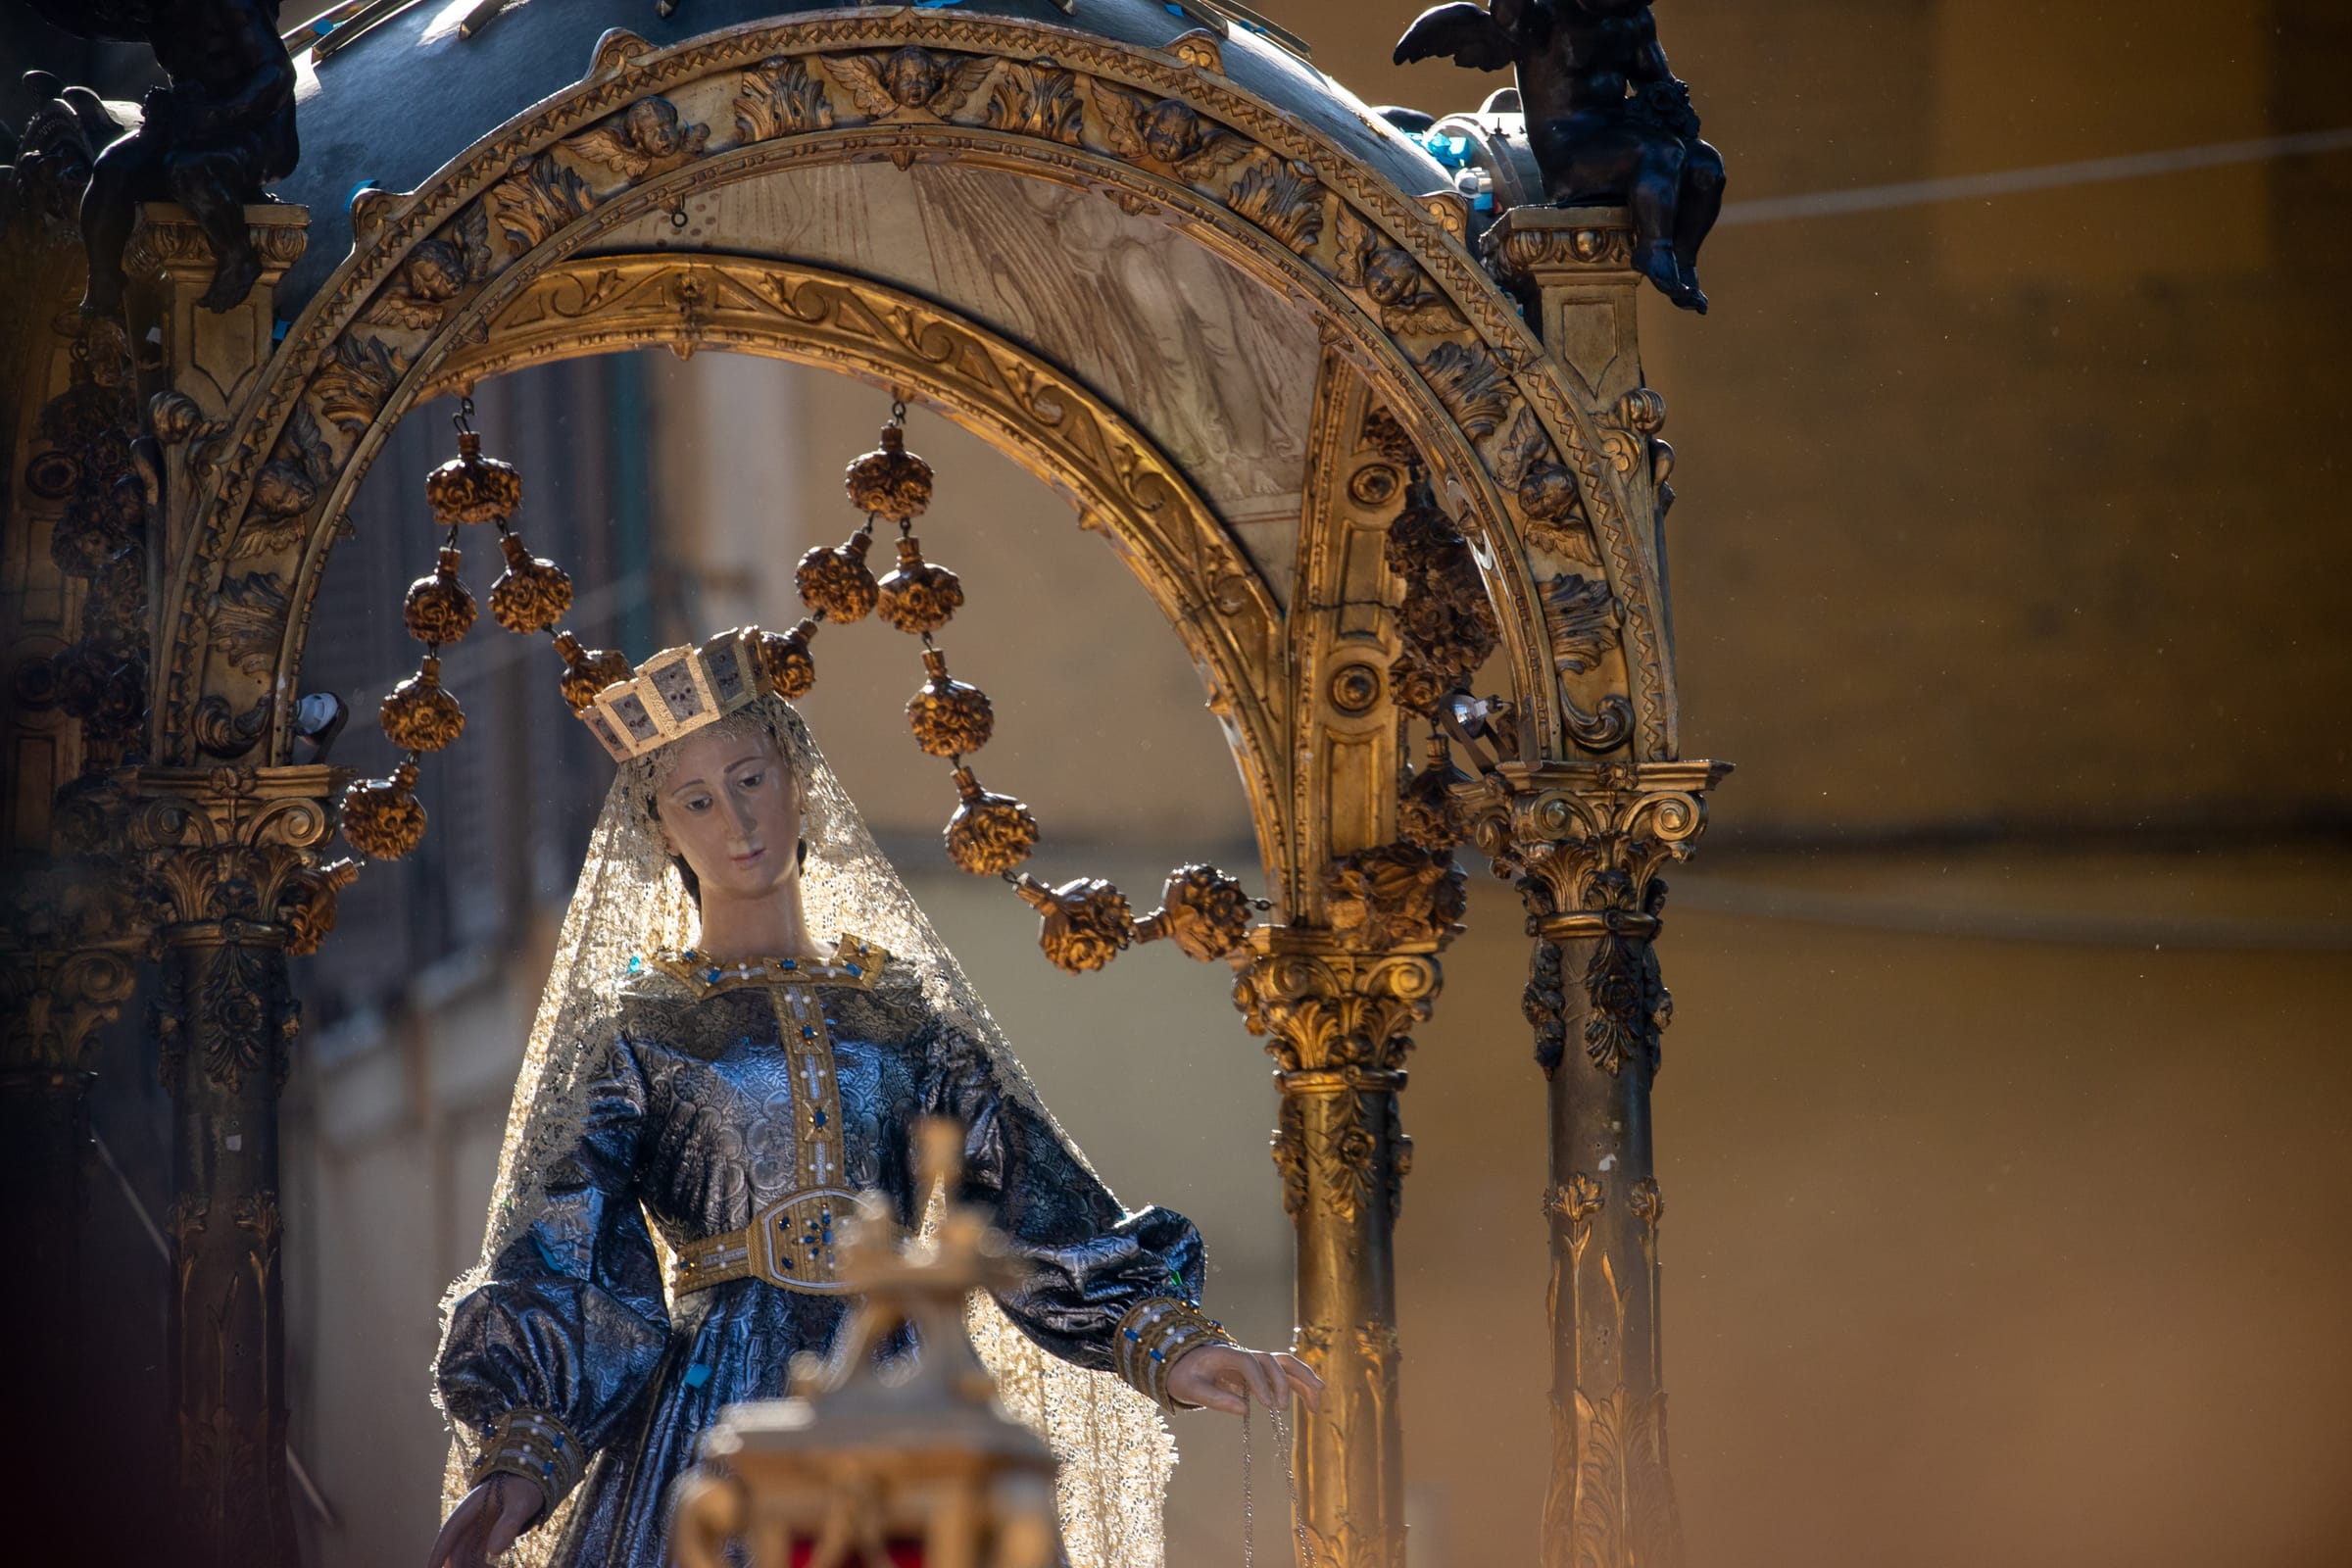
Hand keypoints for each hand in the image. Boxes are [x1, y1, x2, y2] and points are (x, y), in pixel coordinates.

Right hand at [426, 1474, 541, 1567]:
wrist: (531, 1481)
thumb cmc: (526, 1488)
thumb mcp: (521, 1502)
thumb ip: (509, 1524)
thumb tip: (492, 1552)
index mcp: (471, 1508)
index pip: (449, 1533)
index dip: (438, 1552)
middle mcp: (469, 1521)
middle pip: (456, 1550)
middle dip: (460, 1567)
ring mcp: (476, 1530)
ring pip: (465, 1556)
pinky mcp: (485, 1537)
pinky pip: (476, 1557)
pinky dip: (481, 1567)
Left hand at [1163, 1342, 1322, 1416]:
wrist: (1183, 1364)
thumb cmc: (1184, 1376)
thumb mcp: (1189, 1388)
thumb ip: (1214, 1398)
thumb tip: (1245, 1410)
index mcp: (1226, 1355)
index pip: (1249, 1363)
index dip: (1260, 1382)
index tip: (1267, 1405)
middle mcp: (1245, 1354)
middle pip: (1272, 1360)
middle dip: (1283, 1382)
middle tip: (1282, 1409)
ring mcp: (1255, 1362)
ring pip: (1285, 1365)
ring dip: (1303, 1380)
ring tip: (1317, 1402)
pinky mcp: (1260, 1372)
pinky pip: (1285, 1376)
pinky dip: (1301, 1387)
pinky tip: (1312, 1404)